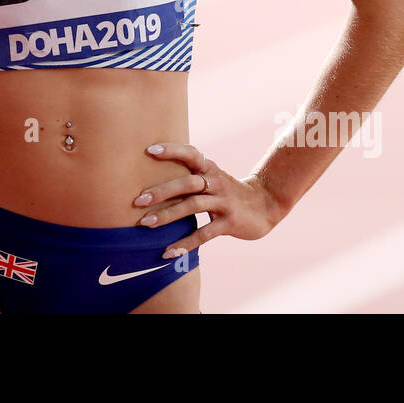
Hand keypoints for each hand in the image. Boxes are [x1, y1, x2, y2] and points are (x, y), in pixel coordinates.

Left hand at [134, 142, 283, 258]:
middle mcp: (216, 182)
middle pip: (186, 183)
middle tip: (138, 200)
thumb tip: (154, 179)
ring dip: (167, 216)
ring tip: (146, 224)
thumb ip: (190, 177)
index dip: (171, 151)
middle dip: (161, 191)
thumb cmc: (229, 191)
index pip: (190, 154)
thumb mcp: (212, 178)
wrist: (266, 205)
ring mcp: (224, 202)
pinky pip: (204, 234)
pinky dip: (184, 244)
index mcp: (210, 169)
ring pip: (192, 206)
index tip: (149, 151)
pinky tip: (167, 252)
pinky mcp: (229, 222)